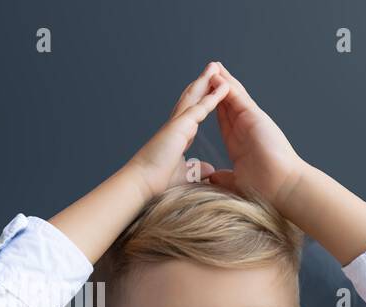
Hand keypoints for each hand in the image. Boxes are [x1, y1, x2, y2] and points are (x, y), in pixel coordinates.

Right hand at [125, 62, 230, 202]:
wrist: (143, 181)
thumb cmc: (157, 180)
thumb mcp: (185, 174)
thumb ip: (196, 169)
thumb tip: (209, 170)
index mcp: (179, 135)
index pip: (194, 113)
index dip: (202, 101)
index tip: (210, 92)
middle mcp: (178, 125)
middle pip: (193, 98)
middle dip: (203, 83)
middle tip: (212, 69)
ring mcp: (178, 123)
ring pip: (195, 96)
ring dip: (206, 81)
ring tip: (215, 67)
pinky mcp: (180, 126)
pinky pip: (200, 107)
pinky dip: (212, 96)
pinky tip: (222, 87)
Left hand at [205, 62, 308, 208]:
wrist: (282, 186)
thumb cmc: (265, 187)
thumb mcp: (237, 180)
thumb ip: (224, 177)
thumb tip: (213, 178)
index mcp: (239, 141)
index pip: (223, 118)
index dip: (213, 105)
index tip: (204, 95)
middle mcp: (245, 127)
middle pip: (228, 102)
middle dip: (217, 87)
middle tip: (207, 71)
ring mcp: (251, 120)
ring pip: (233, 95)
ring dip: (223, 80)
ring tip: (212, 65)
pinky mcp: (255, 116)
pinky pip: (238, 97)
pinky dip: (228, 85)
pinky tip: (218, 75)